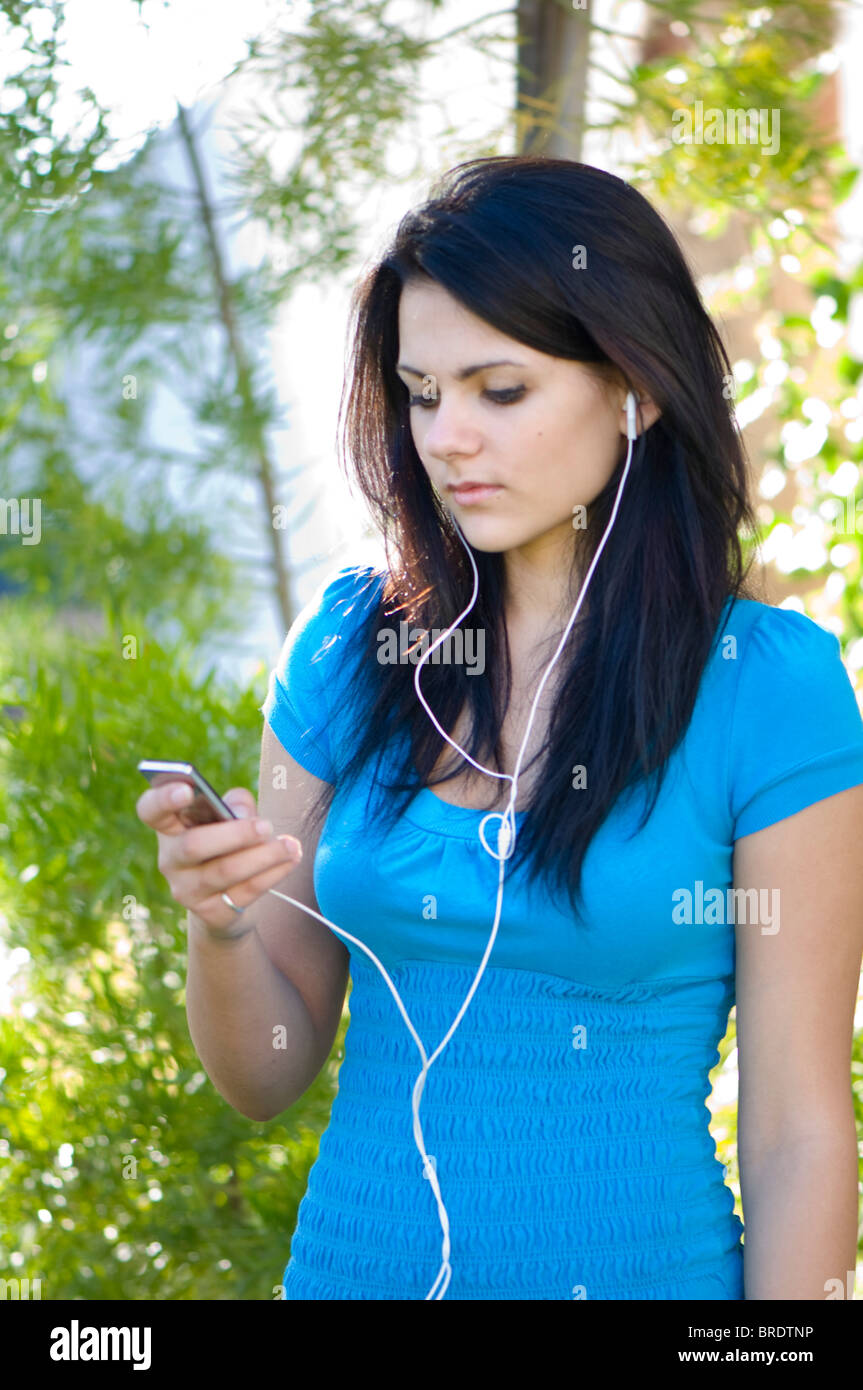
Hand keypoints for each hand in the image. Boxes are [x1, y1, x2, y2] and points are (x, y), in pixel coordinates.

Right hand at [135, 782, 301, 937]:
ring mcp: (187, 890)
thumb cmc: (227, 843)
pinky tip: (290, 860)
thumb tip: (243, 815)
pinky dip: (273, 873)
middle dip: (235, 834)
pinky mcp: (211, 912)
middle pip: (193, 846)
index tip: (187, 789)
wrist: (226, 898)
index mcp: (169, 827)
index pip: (151, 810)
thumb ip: (236, 804)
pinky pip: (245, 891)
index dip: (163, 798)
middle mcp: (171, 860)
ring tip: (290, 845)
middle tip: (266, 826)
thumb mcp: (228, 816)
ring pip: (225, 871)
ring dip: (263, 856)